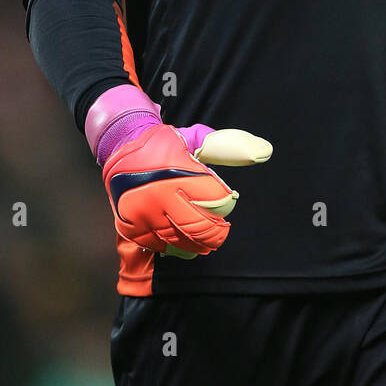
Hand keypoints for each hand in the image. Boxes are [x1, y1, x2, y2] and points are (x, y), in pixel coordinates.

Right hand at [102, 122, 272, 258]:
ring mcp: (144, 212)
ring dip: (197, 245)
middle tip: (221, 233)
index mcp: (180, 171)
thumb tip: (265, 151)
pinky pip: (157, 246)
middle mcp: (161, 194)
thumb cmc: (165, 143)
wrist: (120, 146)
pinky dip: (173, 248)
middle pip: (199, 227)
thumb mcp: (195, 138)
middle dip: (215, 234)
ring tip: (206, 243)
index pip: (216, 199)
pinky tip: (183, 244)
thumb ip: (228, 146)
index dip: (226, 204)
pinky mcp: (130, 224)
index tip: (228, 202)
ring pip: (179, 241)